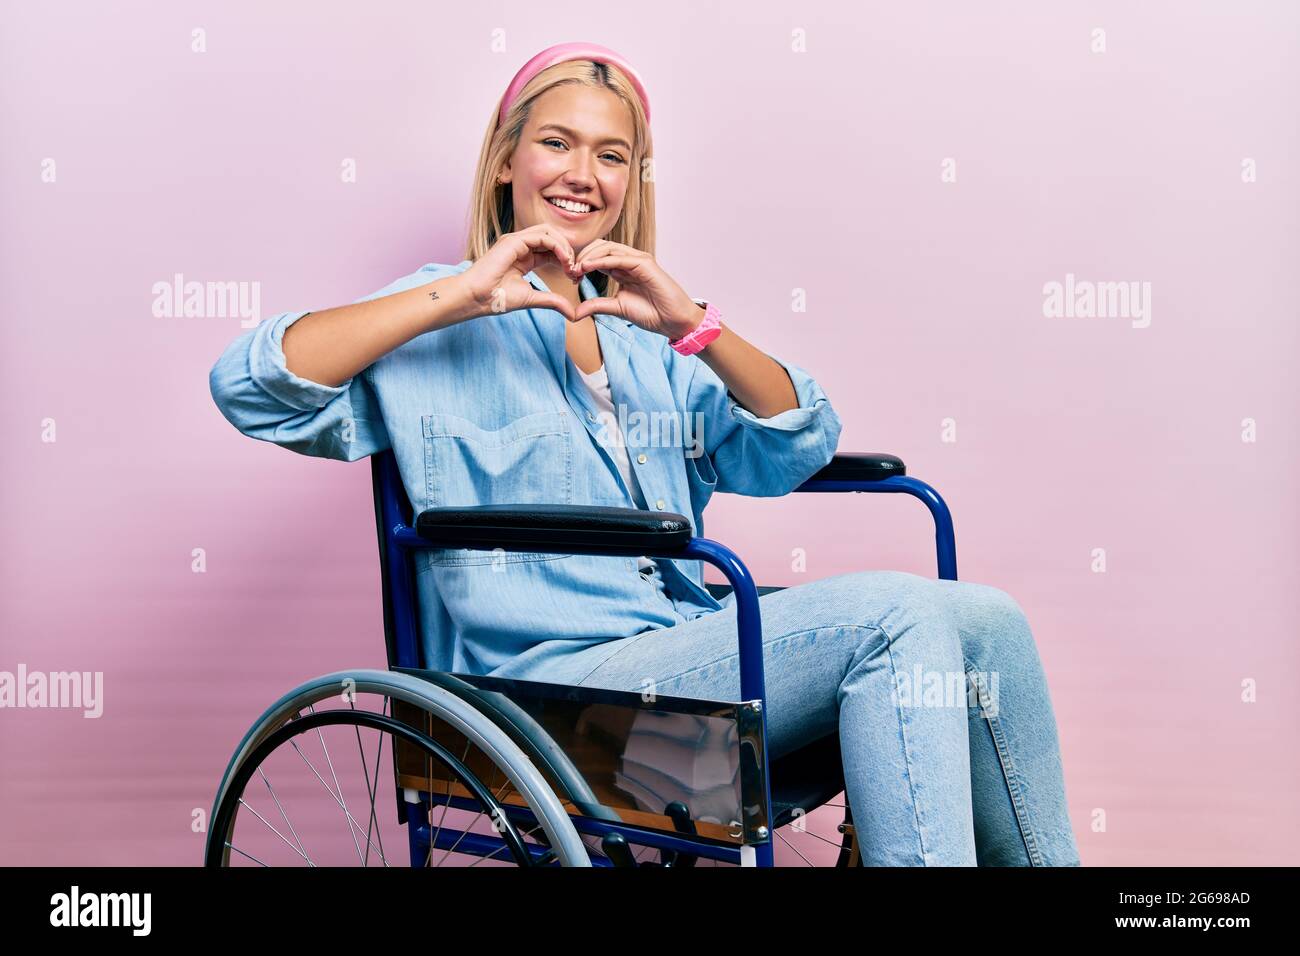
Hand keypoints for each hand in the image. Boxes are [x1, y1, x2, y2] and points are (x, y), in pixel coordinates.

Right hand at [460, 224, 584, 321]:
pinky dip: (557, 246)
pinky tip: (563, 261)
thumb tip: (573, 314)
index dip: (566, 261)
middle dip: (568, 252)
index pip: (552, 250)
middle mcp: (521, 245)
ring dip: (564, 247)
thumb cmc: (497, 298)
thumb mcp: (533, 298)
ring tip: (570, 265)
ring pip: (549, 232)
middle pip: (553, 237)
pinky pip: (542, 236)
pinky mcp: (514, 241)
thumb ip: (553, 302)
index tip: (574, 277)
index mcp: (524, 257)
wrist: (477, 298)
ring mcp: (516, 240)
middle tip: (575, 271)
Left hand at [571, 240, 703, 339]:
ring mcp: (637, 259)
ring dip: (588, 257)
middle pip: (599, 247)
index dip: (581, 263)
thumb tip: (574, 312)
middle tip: (570, 271)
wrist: (673, 320)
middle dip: (582, 256)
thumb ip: (597, 305)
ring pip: (607, 248)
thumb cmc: (651, 313)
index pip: (597, 256)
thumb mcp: (616, 308)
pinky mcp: (644, 263)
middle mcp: (629, 260)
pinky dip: (601, 261)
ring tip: (576, 269)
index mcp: (622, 269)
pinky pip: (618, 257)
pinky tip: (587, 267)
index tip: (570, 277)